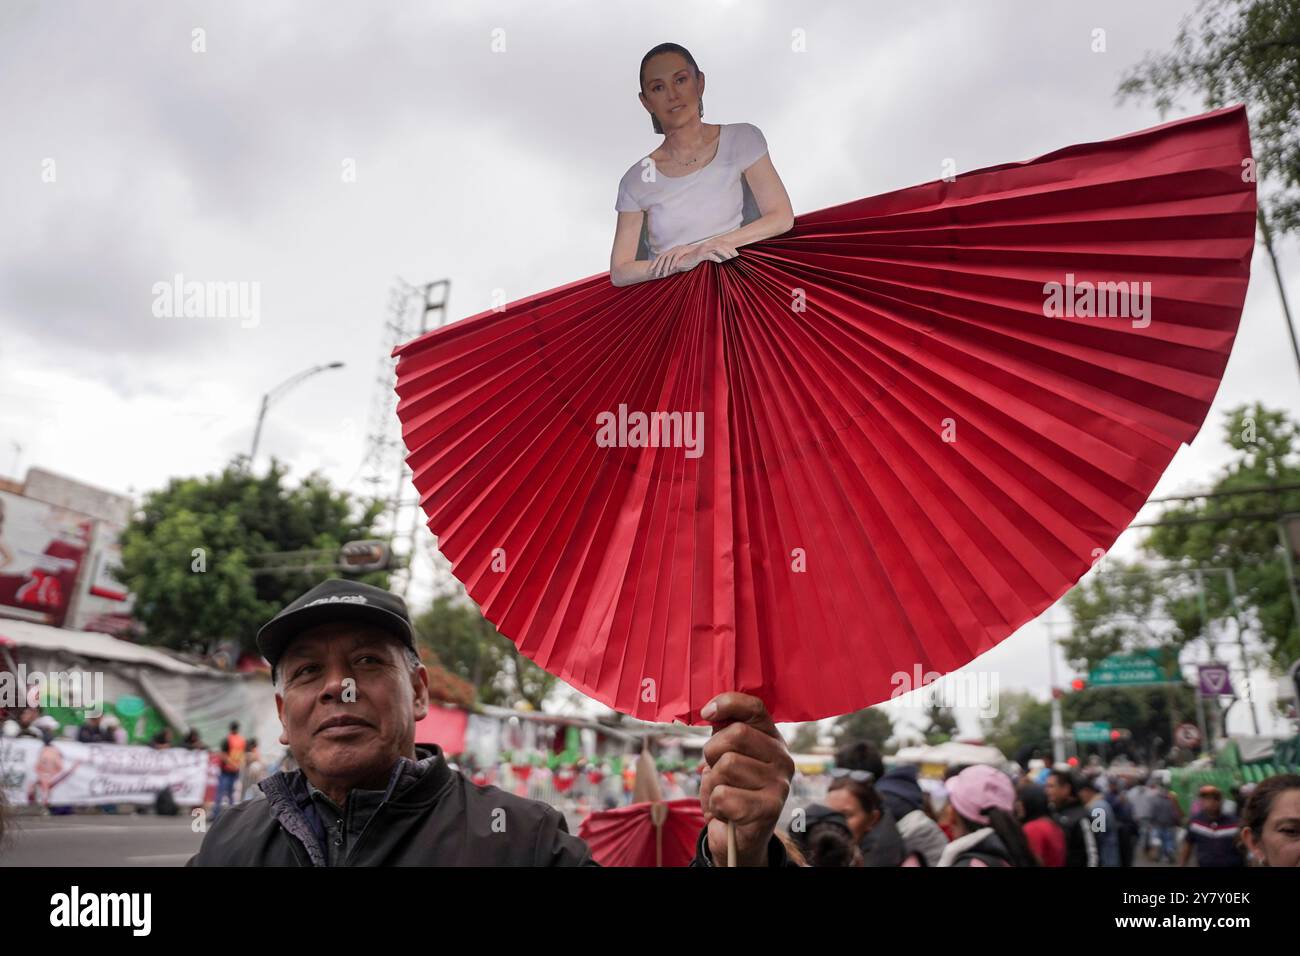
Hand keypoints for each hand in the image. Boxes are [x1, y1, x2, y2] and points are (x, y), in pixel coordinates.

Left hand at [650, 243, 698, 278]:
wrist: (699, 249)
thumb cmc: (690, 256)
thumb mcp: (680, 259)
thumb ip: (674, 263)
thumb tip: (669, 269)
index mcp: (670, 251)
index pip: (660, 257)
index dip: (655, 263)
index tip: (651, 270)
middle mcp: (672, 250)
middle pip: (662, 258)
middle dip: (658, 266)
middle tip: (656, 274)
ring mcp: (676, 250)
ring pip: (668, 258)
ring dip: (665, 267)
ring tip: (664, 275)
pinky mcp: (682, 251)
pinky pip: (676, 257)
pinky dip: (673, 263)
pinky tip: (671, 269)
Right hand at [691, 236, 739, 265]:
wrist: (684, 260)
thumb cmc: (695, 259)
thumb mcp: (706, 256)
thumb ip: (714, 255)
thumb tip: (723, 258)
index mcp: (710, 245)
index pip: (723, 244)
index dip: (731, 248)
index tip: (737, 254)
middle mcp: (708, 245)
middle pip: (722, 245)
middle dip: (730, 250)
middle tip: (736, 256)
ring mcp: (704, 249)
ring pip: (717, 248)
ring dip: (724, 253)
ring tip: (730, 258)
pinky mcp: (700, 254)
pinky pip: (709, 255)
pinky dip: (715, 257)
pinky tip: (720, 261)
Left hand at [699, 692, 793, 865]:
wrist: (738, 839)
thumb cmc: (730, 791)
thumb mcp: (726, 756)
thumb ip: (724, 731)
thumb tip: (713, 710)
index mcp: (772, 740)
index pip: (755, 707)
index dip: (728, 703)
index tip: (707, 712)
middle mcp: (782, 759)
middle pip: (736, 734)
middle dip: (713, 753)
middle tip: (717, 772)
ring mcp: (779, 784)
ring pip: (726, 765)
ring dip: (714, 783)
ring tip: (724, 794)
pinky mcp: (769, 810)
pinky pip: (723, 795)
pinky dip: (716, 805)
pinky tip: (728, 812)